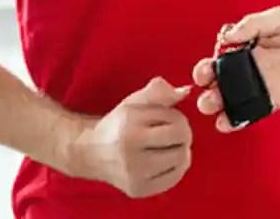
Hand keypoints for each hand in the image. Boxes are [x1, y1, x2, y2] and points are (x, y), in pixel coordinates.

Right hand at [69, 77, 192, 198]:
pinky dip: (177, 168)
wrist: (92, 152)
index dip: (178, 118)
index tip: (169, 119)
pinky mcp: (138, 189)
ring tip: (171, 146)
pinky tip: (167, 160)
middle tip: (174, 134)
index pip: (177, 122)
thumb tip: (186, 91)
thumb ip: (161, 92)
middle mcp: (130, 152)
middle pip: (181, 143)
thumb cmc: (119, 124)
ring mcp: (134, 174)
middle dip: (183, 135)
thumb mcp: (136, 101)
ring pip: (181, 162)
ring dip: (182, 151)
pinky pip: (173, 179)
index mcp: (130, 126)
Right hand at [193, 6, 279, 131]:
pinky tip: (226, 123)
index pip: (219, 59)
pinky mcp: (276, 99)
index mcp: (246, 45)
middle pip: (220, 81)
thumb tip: (227, 36)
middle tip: (204, 89)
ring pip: (232, 99)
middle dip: (207, 87)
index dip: (208, 66)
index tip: (204, 70)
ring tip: (211, 107)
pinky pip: (253, 111)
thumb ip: (253, 25)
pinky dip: (238, 119)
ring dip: (218, 105)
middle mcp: (250, 67)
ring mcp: (262, 84)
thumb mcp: (278, 17)